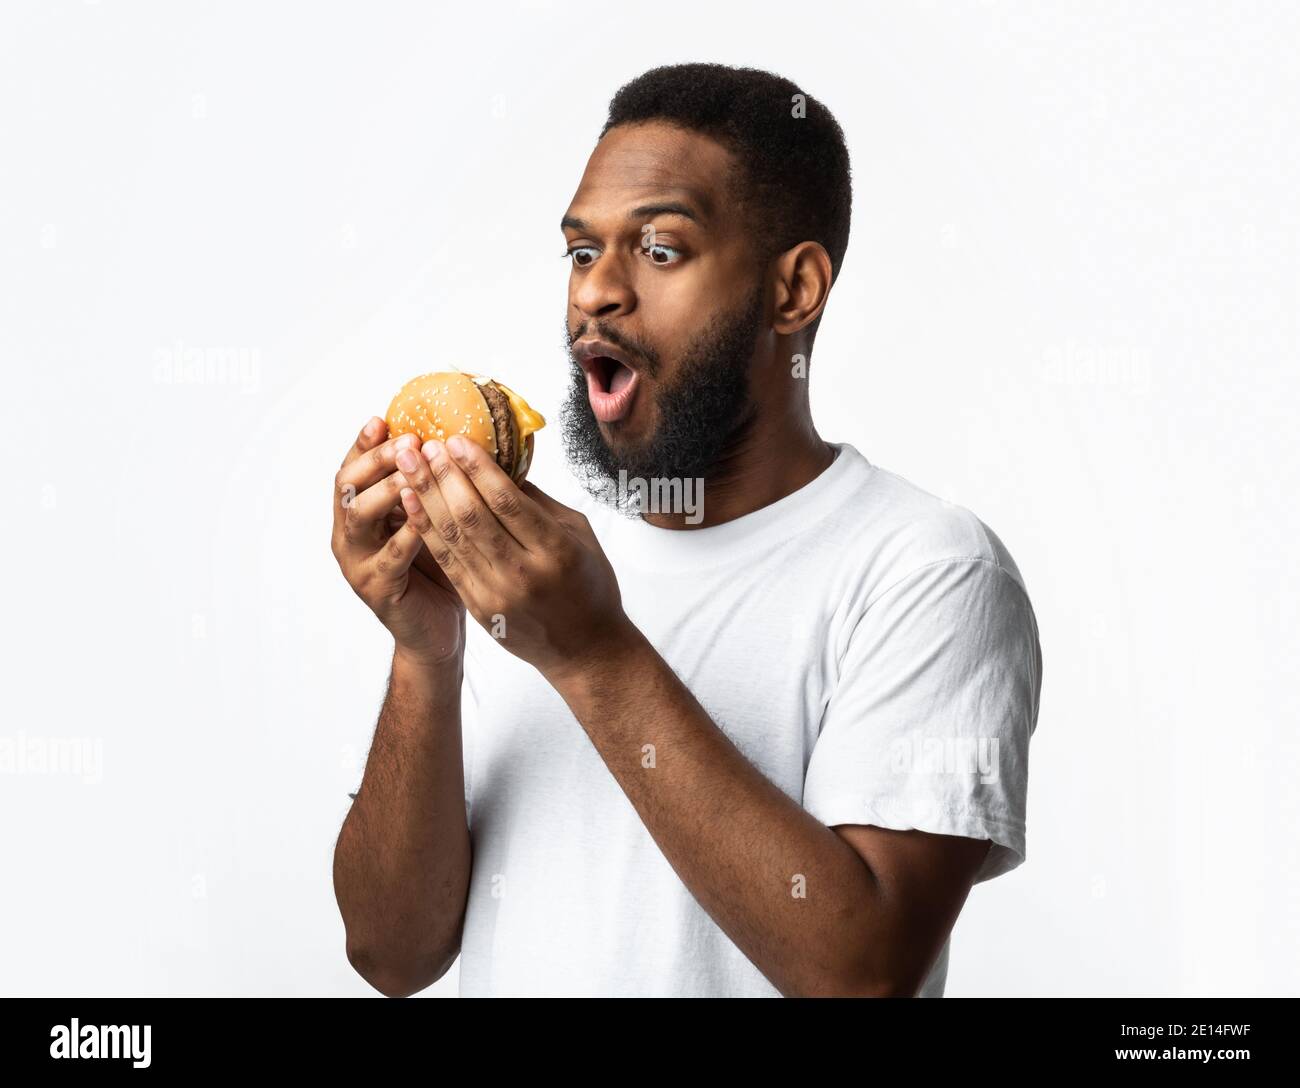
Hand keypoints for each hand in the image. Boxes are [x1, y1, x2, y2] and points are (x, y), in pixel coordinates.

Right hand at [331, 417, 466, 665]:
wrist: (435, 628)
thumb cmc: (439, 567)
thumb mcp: (433, 518)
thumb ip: (432, 484)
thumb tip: (458, 436)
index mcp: (360, 510)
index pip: (353, 466)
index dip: (364, 442)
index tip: (383, 418)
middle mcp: (350, 533)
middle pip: (347, 484)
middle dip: (376, 459)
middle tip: (405, 441)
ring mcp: (357, 562)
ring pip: (360, 516)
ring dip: (387, 490)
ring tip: (412, 473)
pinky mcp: (375, 588)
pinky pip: (388, 557)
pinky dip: (406, 535)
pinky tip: (425, 519)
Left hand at [394, 433, 633, 683]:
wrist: (584, 650)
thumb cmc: (588, 584)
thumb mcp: (579, 535)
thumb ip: (539, 502)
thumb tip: (501, 464)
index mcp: (556, 550)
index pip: (507, 501)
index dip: (477, 468)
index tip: (455, 439)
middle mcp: (524, 573)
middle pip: (473, 516)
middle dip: (444, 475)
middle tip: (424, 445)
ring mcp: (497, 594)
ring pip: (453, 537)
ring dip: (427, 496)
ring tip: (409, 465)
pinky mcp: (479, 607)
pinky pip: (447, 561)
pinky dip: (426, 529)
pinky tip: (411, 503)